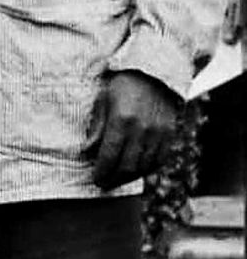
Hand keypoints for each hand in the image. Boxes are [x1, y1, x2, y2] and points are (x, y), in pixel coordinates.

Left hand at [88, 70, 182, 189]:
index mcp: (122, 120)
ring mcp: (160, 133)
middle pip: (128, 166)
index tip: (95, 179)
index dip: (102, 172)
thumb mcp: (102, 100)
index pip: (110, 156)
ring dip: (130, 178)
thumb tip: (87, 152)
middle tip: (104, 185)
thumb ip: (96, 127)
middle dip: (114, 179)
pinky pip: (160, 160)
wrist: (155, 74)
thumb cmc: (122, 86)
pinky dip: (148, 170)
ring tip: (117, 180)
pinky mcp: (171, 134)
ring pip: (145, 166)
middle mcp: (143, 129)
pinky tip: (137, 172)